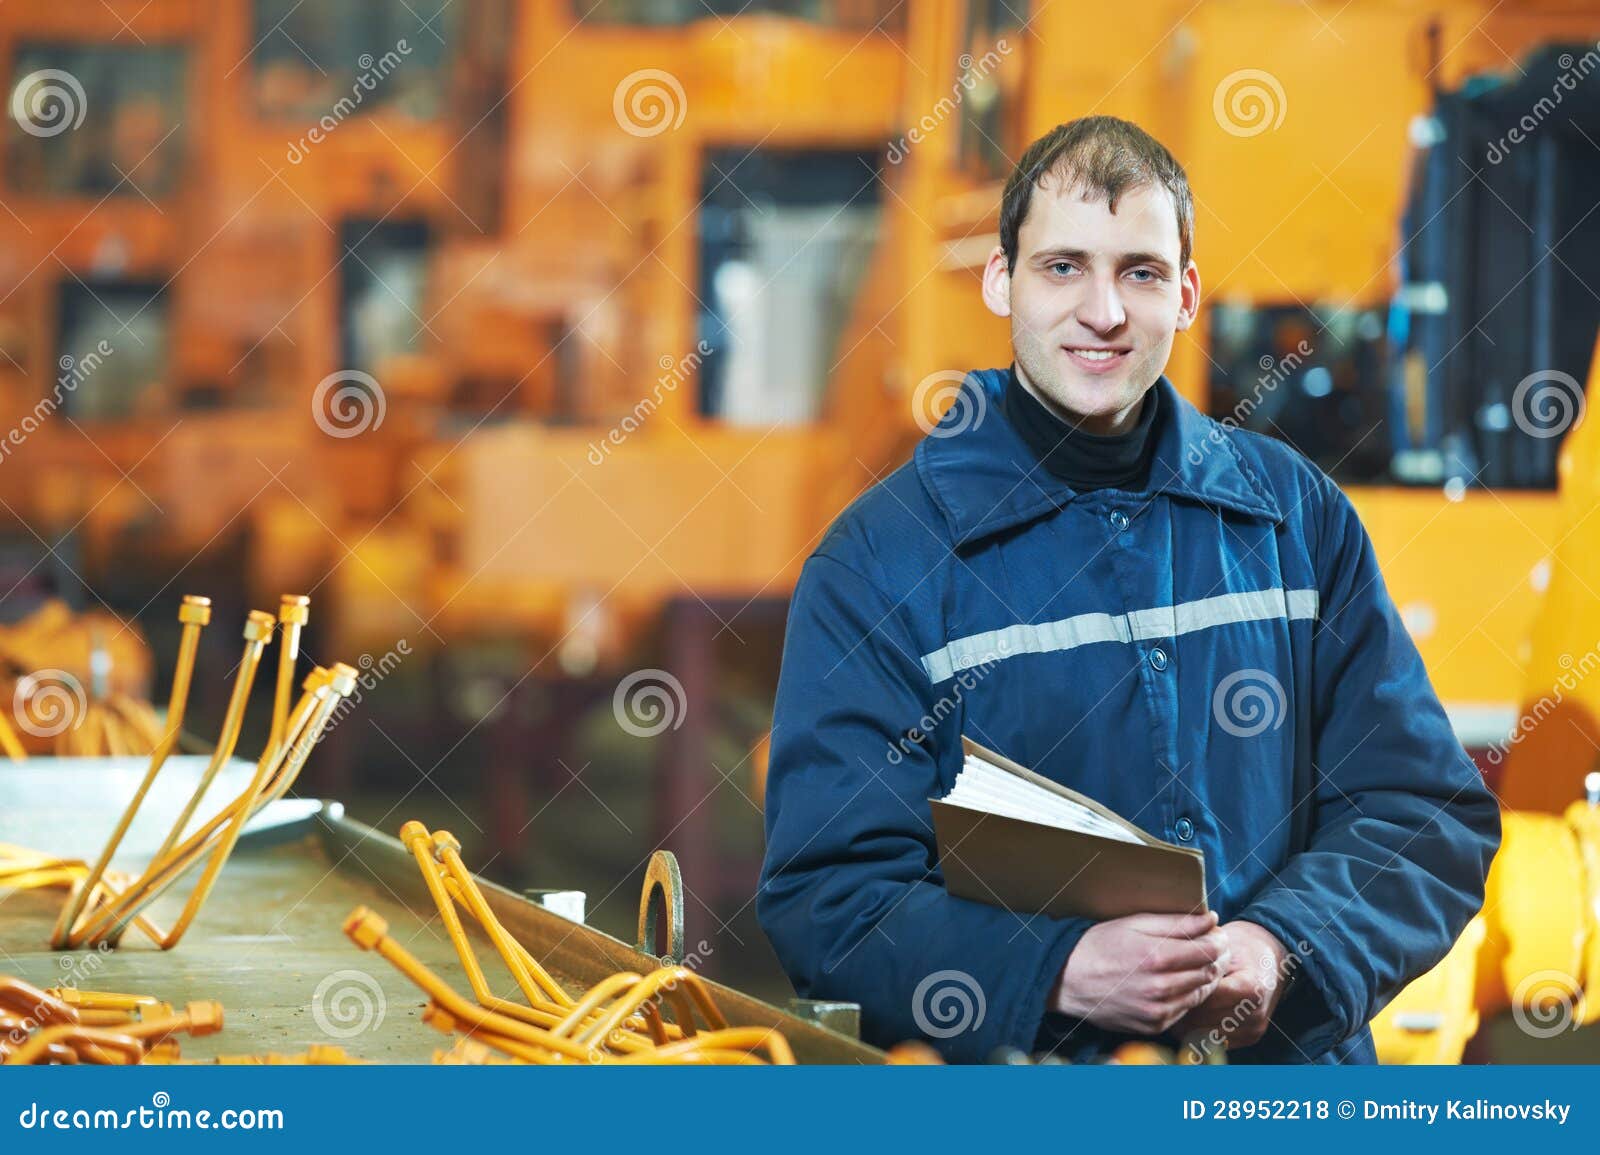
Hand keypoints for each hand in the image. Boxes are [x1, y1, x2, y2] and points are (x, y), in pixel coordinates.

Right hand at [1048, 910, 1230, 1035]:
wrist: (1067, 980)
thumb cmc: (1098, 945)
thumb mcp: (1134, 923)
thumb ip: (1176, 922)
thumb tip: (1211, 919)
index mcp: (1156, 957)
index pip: (1209, 950)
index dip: (1219, 940)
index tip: (1216, 933)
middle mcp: (1160, 988)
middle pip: (1209, 972)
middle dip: (1217, 958)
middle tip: (1212, 947)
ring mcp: (1158, 1010)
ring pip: (1201, 993)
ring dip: (1207, 977)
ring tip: (1198, 963)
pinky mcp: (1154, 1024)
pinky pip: (1186, 1010)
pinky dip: (1190, 995)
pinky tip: (1181, 981)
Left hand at [1170, 920, 1291, 1054]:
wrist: (1269, 957)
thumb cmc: (1241, 946)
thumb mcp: (1222, 946)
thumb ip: (1201, 964)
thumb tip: (1170, 979)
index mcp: (1250, 988)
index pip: (1206, 1000)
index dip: (1183, 992)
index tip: (1163, 985)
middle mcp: (1255, 1013)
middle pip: (1204, 1020)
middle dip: (1180, 1010)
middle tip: (1158, 1000)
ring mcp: (1253, 1028)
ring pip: (1206, 1035)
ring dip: (1185, 1025)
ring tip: (1168, 1007)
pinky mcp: (1251, 1037)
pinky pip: (1216, 1040)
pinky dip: (1198, 1030)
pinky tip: (1186, 1015)